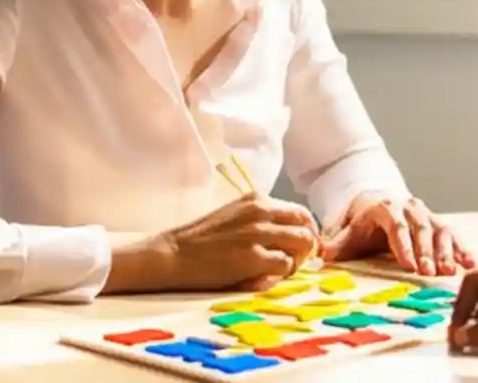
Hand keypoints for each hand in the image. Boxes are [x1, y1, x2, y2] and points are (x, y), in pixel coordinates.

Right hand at [105, 193, 317, 293]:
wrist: (172, 254)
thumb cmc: (201, 240)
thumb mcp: (235, 217)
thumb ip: (263, 222)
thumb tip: (293, 240)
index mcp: (257, 199)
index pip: (299, 213)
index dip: (305, 232)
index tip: (298, 248)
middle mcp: (261, 210)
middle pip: (306, 227)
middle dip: (305, 247)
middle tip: (291, 263)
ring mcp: (257, 233)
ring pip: (302, 244)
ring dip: (295, 261)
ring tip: (278, 271)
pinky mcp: (252, 257)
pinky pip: (285, 266)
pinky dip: (281, 275)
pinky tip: (264, 278)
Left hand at [320, 193, 475, 275]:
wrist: (377, 202)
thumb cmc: (362, 223)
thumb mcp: (348, 230)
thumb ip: (338, 242)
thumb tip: (323, 253)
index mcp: (386, 208)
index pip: (397, 226)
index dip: (404, 246)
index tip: (408, 266)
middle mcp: (410, 208)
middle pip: (421, 229)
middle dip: (427, 252)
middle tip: (430, 273)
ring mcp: (427, 215)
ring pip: (440, 231)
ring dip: (448, 252)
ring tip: (452, 272)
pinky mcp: (439, 224)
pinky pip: (453, 235)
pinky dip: (462, 249)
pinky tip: (471, 264)